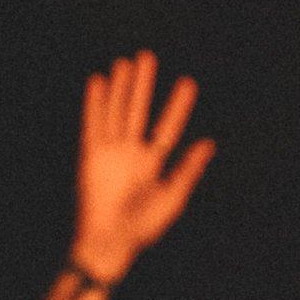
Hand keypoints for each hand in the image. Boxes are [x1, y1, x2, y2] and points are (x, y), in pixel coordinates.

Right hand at [70, 51, 215, 286]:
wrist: (109, 243)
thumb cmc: (142, 228)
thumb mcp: (172, 198)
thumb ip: (188, 170)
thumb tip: (209, 143)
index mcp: (153, 164)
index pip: (167, 128)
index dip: (177, 106)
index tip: (187, 83)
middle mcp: (131, 154)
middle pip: (138, 112)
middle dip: (142, 86)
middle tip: (147, 56)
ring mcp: (110, 154)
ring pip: (116, 113)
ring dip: (120, 89)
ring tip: (125, 62)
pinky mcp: (90, 157)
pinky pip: (93, 124)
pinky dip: (95, 103)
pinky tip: (98, 82)